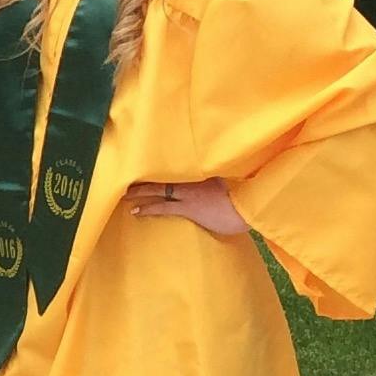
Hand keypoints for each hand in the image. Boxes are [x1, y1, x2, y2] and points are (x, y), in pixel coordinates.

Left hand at [127, 176, 246, 235]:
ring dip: (140, 192)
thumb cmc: (246, 198)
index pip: (177, 168)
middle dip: (144, 178)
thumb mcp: (233, 181)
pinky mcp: (188, 208)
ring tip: (124, 194)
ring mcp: (190, 193)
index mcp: (204, 171)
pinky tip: (135, 210)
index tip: (148, 164)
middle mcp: (194, 180)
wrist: (251, 208)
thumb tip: (214, 179)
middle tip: (126, 177)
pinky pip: (162, 206)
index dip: (161, 168)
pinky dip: (147, 208)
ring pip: (158, 190)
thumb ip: (220, 177)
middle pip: (163, 176)